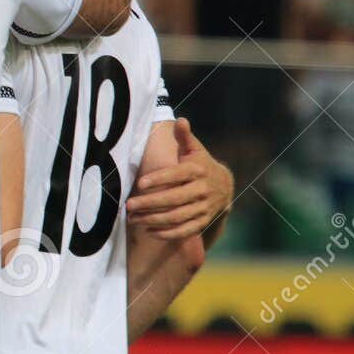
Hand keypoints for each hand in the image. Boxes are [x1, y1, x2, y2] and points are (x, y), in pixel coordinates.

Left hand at [126, 119, 233, 241]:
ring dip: (154, 220)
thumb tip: (180, 120)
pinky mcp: (203, 221)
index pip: (177, 174)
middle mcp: (202, 189)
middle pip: (174, 199)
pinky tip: (149, 231)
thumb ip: (184, 137)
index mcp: (197, 170)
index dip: (160, 179)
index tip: (140, 183)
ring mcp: (203, 207)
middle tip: (129, 206)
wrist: (225, 186)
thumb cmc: (200, 165)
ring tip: (132, 219)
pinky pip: (186, 230)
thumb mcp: (195, 150)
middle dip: (150, 203)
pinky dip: (168, 233)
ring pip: (177, 216)